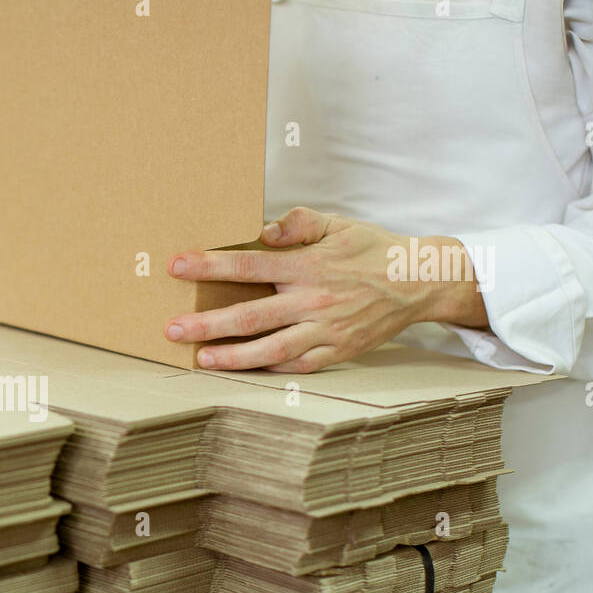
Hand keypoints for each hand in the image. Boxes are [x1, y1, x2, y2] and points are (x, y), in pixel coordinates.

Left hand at [163, 207, 489, 372]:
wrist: (420, 282)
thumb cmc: (370, 250)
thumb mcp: (337, 223)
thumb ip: (299, 222)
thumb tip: (264, 230)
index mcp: (308, 266)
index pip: (250, 266)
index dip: (211, 266)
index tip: (177, 266)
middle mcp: (314, 301)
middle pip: (252, 316)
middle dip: (208, 324)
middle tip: (173, 329)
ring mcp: (326, 331)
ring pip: (272, 349)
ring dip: (233, 357)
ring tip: (202, 360)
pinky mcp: (337, 353)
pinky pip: (297, 366)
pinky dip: (268, 370)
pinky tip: (241, 370)